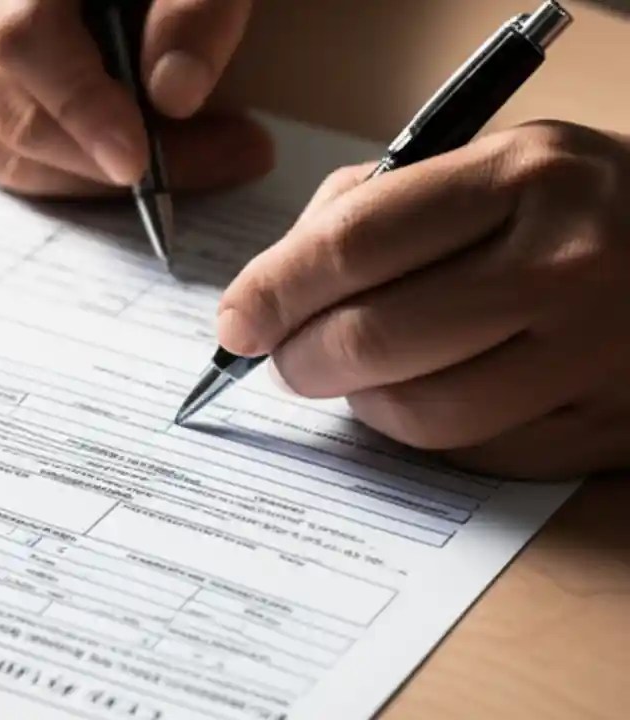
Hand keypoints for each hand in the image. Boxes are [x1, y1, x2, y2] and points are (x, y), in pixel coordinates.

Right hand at [0, 0, 273, 195]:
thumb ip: (194, 7)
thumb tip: (175, 95)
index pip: (24, 39)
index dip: (82, 107)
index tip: (140, 161)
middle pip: (12, 111)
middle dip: (110, 160)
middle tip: (225, 157)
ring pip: (1, 147)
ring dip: (95, 176)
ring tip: (195, 159)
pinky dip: (67, 169)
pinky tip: (134, 154)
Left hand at [217, 120, 629, 479]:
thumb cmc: (561, 206)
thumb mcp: (478, 165)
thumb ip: (364, 215)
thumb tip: (263, 300)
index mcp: (521, 178)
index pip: (351, 246)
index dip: (271, 291)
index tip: (235, 321)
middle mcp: (565, 267)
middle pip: (372, 340)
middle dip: (299, 358)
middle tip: (285, 357)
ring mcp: (594, 358)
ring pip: (416, 415)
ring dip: (360, 401)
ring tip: (361, 372)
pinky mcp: (604, 429)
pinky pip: (471, 455)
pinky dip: (426, 431)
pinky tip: (435, 389)